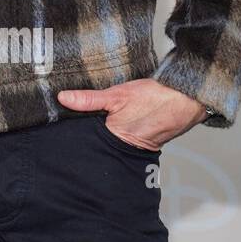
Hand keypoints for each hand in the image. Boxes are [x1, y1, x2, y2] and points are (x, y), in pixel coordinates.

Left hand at [58, 79, 207, 150]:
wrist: (187, 101)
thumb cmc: (157, 99)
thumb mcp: (118, 95)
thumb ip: (90, 99)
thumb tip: (63, 98)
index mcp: (113, 139)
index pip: (83, 139)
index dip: (70, 131)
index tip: (54, 122)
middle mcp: (120, 146)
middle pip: (92, 140)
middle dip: (81, 131)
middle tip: (63, 117)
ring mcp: (130, 143)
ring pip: (104, 136)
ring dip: (96, 127)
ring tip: (80, 115)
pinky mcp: (137, 137)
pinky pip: (117, 134)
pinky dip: (110, 125)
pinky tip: (105, 116)